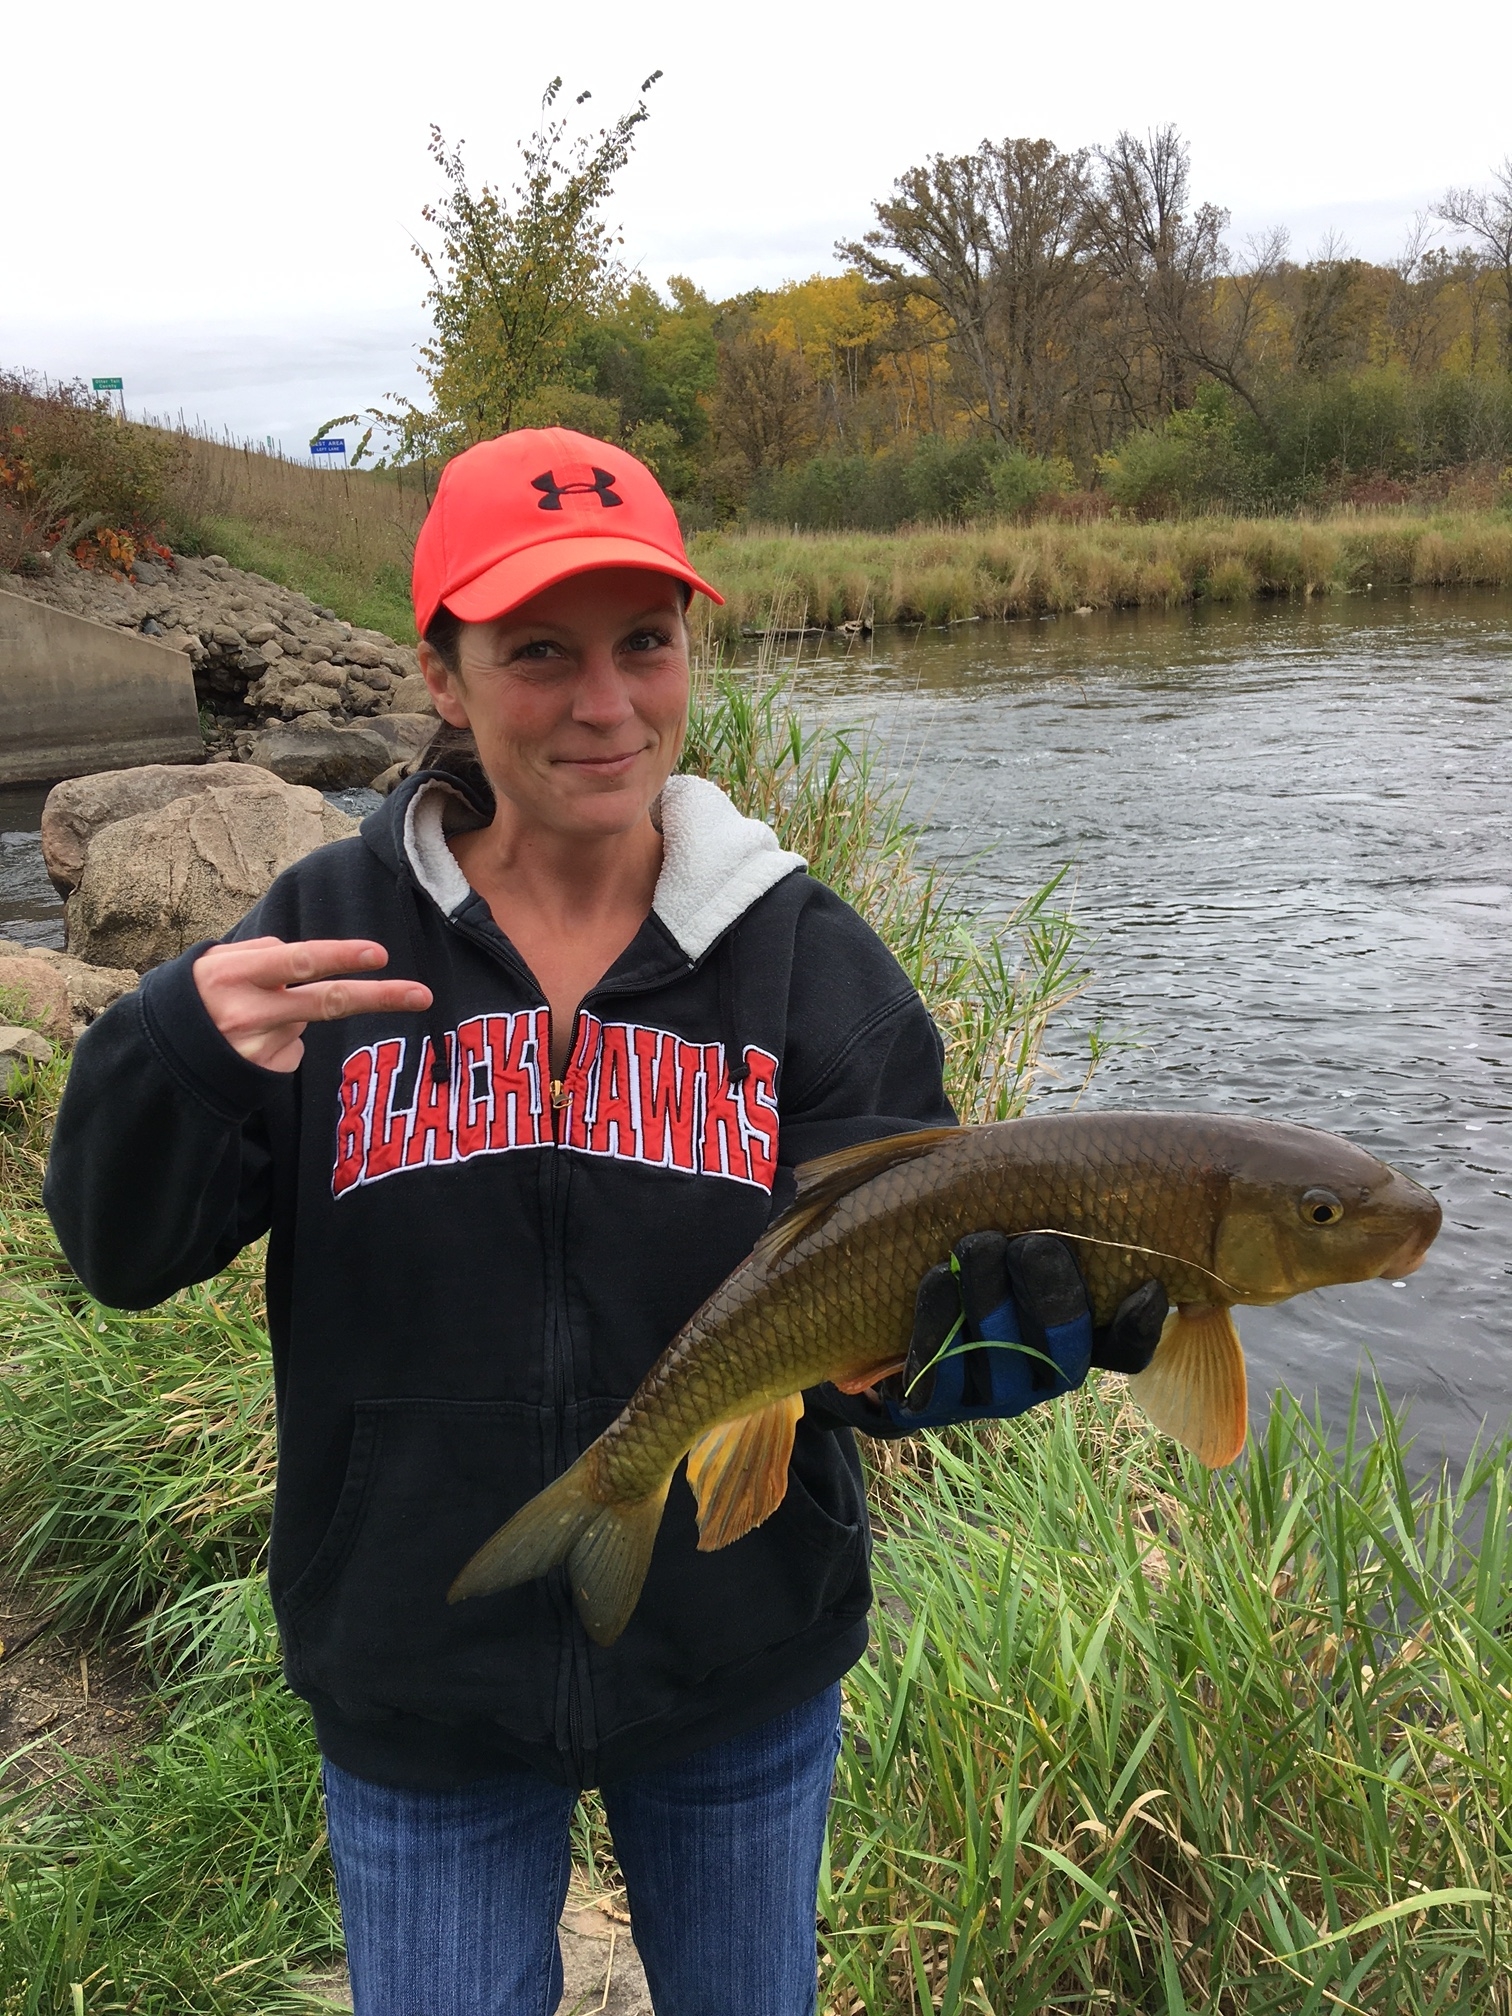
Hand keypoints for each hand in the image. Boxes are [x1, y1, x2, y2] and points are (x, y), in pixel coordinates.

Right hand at [192, 937, 432, 1073]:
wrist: (160, 1054)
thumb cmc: (196, 996)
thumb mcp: (215, 963)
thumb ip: (262, 954)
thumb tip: (306, 958)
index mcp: (235, 973)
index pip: (299, 961)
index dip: (341, 957)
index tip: (379, 955)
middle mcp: (248, 1012)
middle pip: (326, 1002)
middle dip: (379, 998)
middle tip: (421, 994)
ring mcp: (257, 1047)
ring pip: (306, 1021)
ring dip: (292, 1014)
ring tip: (248, 1017)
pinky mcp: (264, 1073)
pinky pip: (294, 1048)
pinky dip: (283, 1040)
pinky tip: (251, 1042)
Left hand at [882, 1232, 1167, 1429]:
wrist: (887, 1290)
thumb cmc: (976, 1242)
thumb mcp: (1018, 1224)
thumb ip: (1053, 1209)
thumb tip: (1100, 1157)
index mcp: (1076, 1338)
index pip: (1126, 1352)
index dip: (1139, 1328)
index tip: (1146, 1286)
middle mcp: (1039, 1374)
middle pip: (1062, 1356)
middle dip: (1051, 1298)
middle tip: (1033, 1245)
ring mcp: (986, 1392)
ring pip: (999, 1362)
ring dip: (990, 1300)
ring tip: (978, 1244)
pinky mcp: (932, 1401)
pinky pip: (937, 1372)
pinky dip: (937, 1321)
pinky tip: (935, 1277)